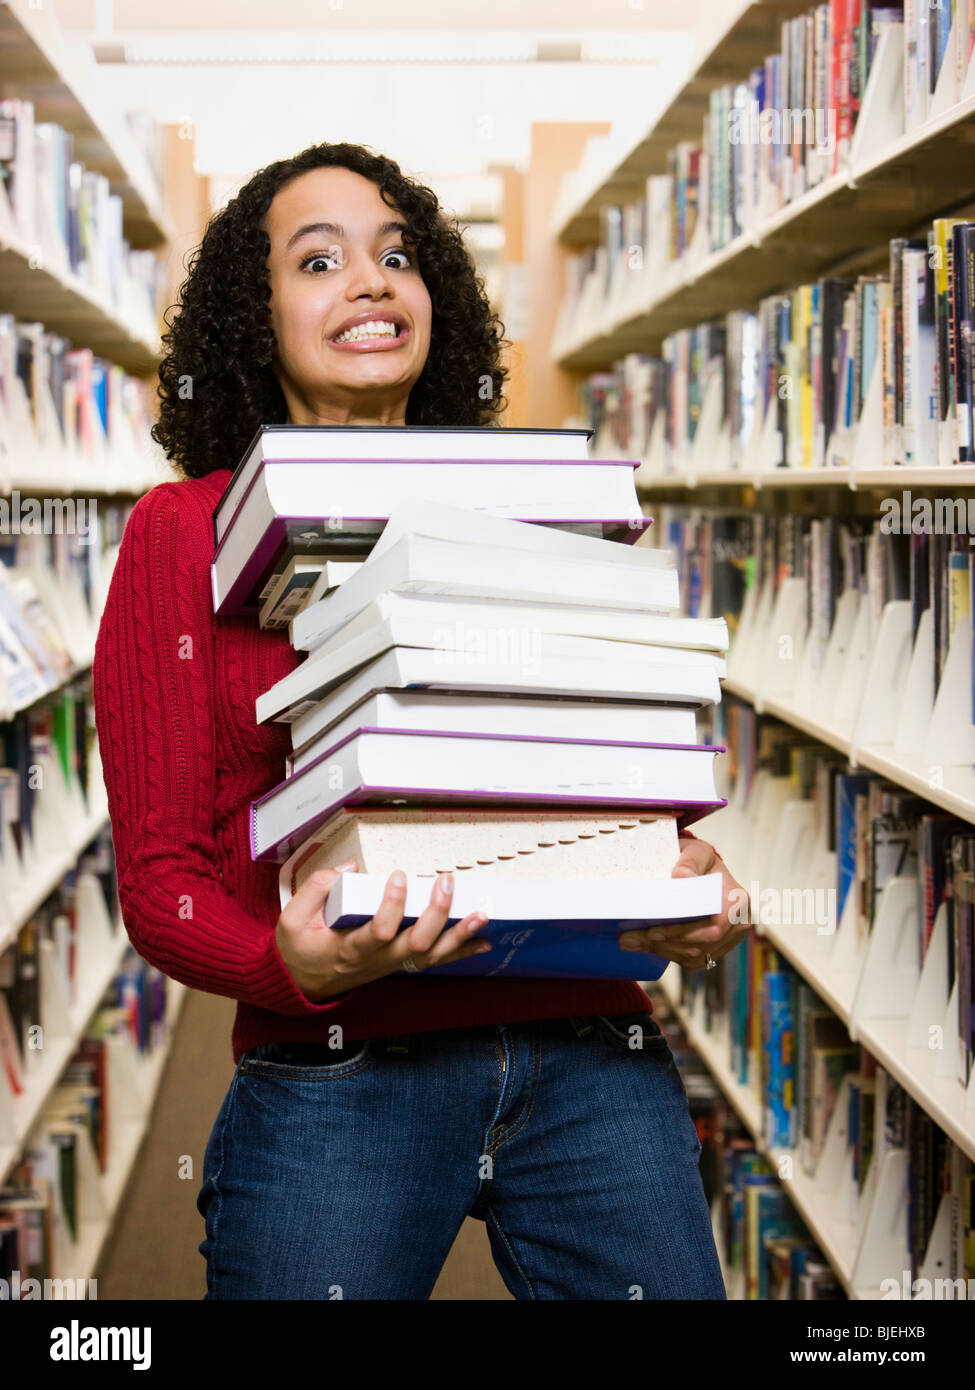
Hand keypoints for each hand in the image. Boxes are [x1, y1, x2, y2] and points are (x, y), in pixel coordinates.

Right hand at [274, 862, 491, 1000]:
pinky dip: (460, 951)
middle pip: (415, 943)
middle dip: (436, 914)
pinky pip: (434, 960)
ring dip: (459, 935)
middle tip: (446, 883)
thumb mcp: (292, 919)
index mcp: (350, 948)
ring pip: (431, 955)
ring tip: (480, 914)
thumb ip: (317, 889)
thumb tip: (349, 867)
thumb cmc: (299, 949)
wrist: (303, 982)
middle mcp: (377, 959)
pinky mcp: (399, 963)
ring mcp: (391, 964)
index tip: (399, 875)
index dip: (393, 904)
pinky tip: (483, 941)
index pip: (379, 930)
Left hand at [618, 835, 750, 970]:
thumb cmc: (697, 859)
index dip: (682, 932)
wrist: (701, 869)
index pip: (713, 925)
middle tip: (630, 938)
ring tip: (630, 941)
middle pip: (702, 944)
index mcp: (737, 901)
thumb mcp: (696, 851)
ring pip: (695, 955)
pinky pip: (692, 960)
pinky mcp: (716, 949)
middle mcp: (738, 924)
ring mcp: (728, 939)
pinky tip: (646, 945)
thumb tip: (682, 876)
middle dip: (665, 943)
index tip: (653, 931)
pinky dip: (668, 954)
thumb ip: (690, 861)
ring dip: (661, 951)